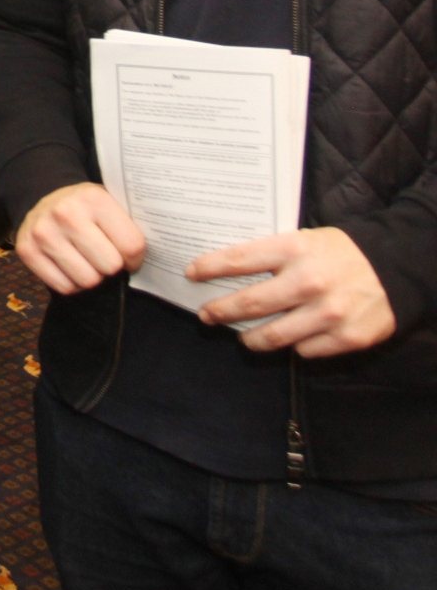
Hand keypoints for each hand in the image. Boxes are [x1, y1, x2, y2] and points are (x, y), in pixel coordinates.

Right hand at [17, 183, 145, 294]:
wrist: (42, 197)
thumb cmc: (85, 207)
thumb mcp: (109, 204)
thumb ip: (129, 227)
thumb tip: (153, 262)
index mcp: (93, 198)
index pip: (132, 246)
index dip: (135, 258)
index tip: (128, 254)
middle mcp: (65, 214)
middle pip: (110, 266)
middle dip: (111, 266)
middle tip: (104, 256)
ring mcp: (43, 233)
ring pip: (87, 281)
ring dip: (92, 276)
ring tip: (86, 260)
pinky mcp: (26, 250)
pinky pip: (64, 287)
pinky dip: (71, 283)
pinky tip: (69, 265)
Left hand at [192, 227, 396, 357]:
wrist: (398, 269)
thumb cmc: (342, 253)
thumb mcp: (305, 239)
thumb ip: (272, 254)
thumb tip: (226, 269)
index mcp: (295, 250)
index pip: (238, 260)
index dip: (209, 268)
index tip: (191, 274)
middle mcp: (308, 282)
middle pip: (248, 304)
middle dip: (219, 311)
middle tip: (206, 315)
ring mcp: (328, 313)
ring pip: (272, 336)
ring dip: (250, 338)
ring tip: (243, 337)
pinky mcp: (346, 338)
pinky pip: (304, 350)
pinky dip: (295, 345)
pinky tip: (292, 338)